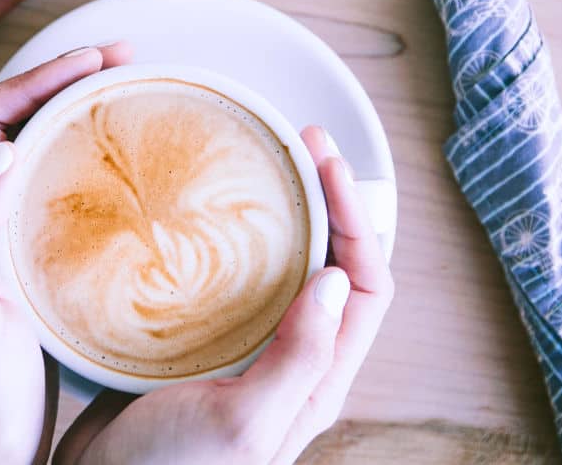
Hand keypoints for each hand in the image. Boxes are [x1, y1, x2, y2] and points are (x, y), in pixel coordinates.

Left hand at [0, 43, 131, 464]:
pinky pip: (60, 189)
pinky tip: (129, 167)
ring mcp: (5, 236)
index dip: (35, 78)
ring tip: (132, 93)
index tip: (94, 62)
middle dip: (65, 77)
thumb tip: (3, 146)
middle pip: (14, 118)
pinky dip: (91, 159)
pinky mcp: (34, 261)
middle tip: (125, 61)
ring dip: (79, 111)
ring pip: (37, 147)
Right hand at [53, 126, 393, 464]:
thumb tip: (334, 277)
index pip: (364, 286)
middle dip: (325, 198)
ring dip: (280, 209)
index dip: (355, 220)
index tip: (324, 163)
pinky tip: (199, 208)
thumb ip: (296, 358)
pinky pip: (227, 274)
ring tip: (261, 157)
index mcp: (315, 379)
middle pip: (330, 262)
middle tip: (300, 139)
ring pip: (280, 263)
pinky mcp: (197, 337)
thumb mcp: (242, 424)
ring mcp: (243, 345)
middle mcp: (289, 357)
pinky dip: (224, 234)